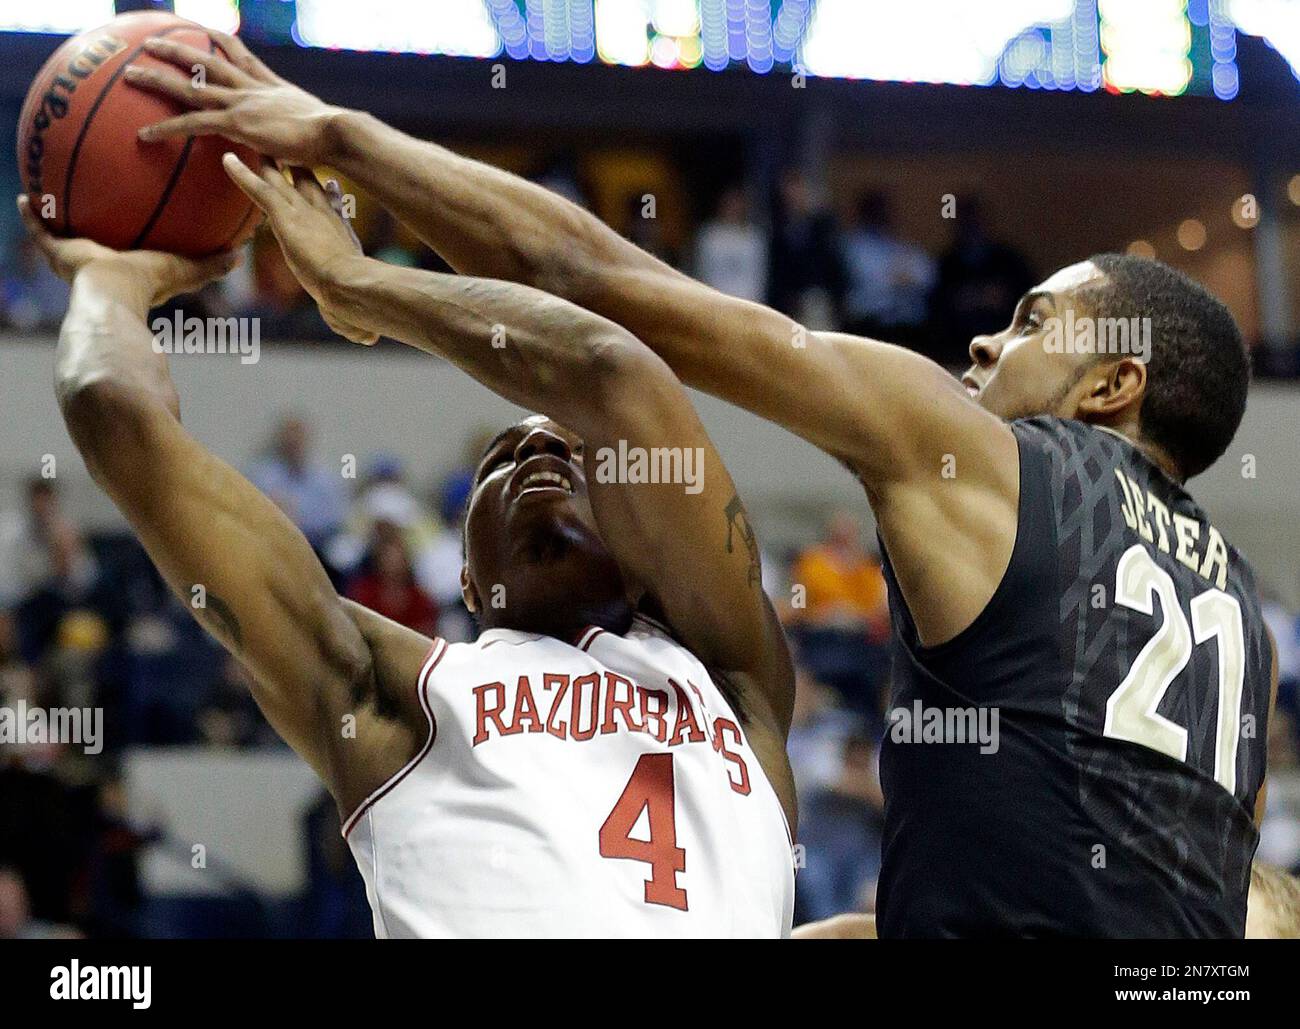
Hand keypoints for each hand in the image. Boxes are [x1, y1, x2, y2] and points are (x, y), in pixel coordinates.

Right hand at [17, 195, 237, 306]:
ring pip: (60, 238)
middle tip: (87, 210)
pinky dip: (31, 216)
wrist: (114, 290)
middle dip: (91, 232)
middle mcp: (100, 268)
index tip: (134, 231)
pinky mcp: (56, 254)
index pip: (131, 256)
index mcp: (129, 273)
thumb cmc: (150, 282)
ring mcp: (75, 262)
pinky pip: (39, 231)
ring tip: (46, 197)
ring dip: (55, 221)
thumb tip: (240, 257)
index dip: (134, 245)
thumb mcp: (186, 270)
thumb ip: (212, 265)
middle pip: (94, 246)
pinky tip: (25, 196)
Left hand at [127, 30, 342, 166]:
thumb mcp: (315, 124)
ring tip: (130, 75)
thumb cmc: (333, 135)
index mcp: (270, 85)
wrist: (335, 131)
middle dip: (177, 50)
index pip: (241, 54)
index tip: (205, 29)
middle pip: (206, 61)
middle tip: (150, 43)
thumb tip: (297, 148)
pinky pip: (192, 123)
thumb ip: (299, 131)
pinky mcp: (237, 123)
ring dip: (157, 79)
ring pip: (190, 86)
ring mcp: (241, 102)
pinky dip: (166, 128)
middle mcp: (251, 88)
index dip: (222, 39)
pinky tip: (144, 134)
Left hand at [221, 154, 378, 344]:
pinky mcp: (286, 216)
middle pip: (306, 180)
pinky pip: (259, 188)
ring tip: (248, 141)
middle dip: (295, 163)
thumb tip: (365, 341)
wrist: (353, 286)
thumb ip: (353, 318)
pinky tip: (225, 158)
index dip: (327, 193)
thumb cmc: (360, 301)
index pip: (332, 205)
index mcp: (341, 231)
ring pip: (280, 178)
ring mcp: (304, 212)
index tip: (328, 182)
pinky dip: (242, 172)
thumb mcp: (355, 306)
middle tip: (283, 146)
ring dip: (264, 160)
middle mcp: (323, 214)